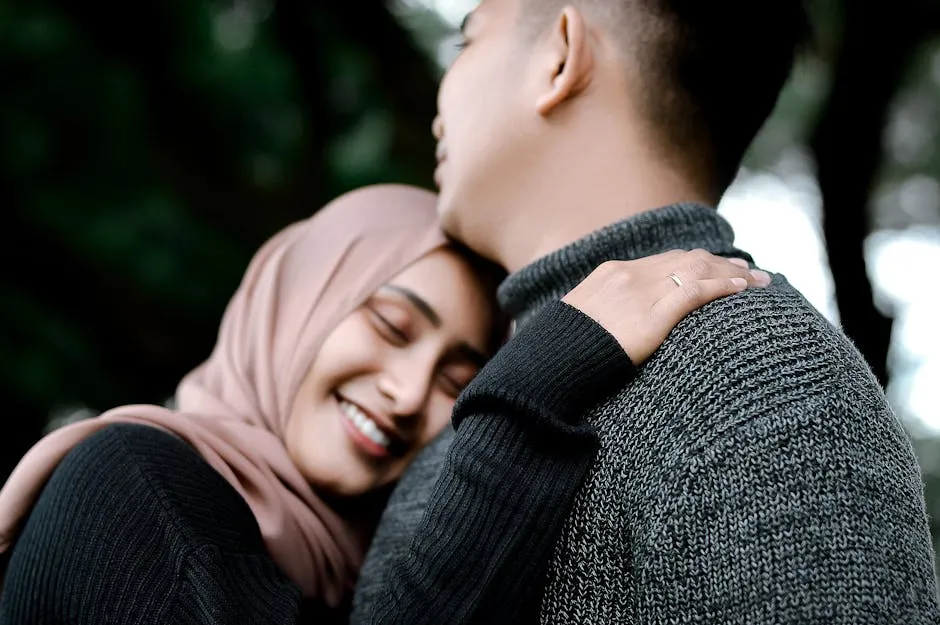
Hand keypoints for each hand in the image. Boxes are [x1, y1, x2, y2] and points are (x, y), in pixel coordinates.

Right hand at [561, 249, 770, 363]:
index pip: (663, 260)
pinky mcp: (655, 312)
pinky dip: (723, 286)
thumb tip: (613, 325)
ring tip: (757, 279)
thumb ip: (604, 312)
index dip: (693, 260)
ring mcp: (643, 291)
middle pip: (686, 259)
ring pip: (699, 270)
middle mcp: (631, 274)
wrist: (555, 358)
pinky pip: (698, 291)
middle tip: (745, 267)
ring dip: (731, 272)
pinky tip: (741, 288)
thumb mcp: (581, 319)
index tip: (714, 265)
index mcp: (612, 273)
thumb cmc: (564, 348)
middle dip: (719, 262)